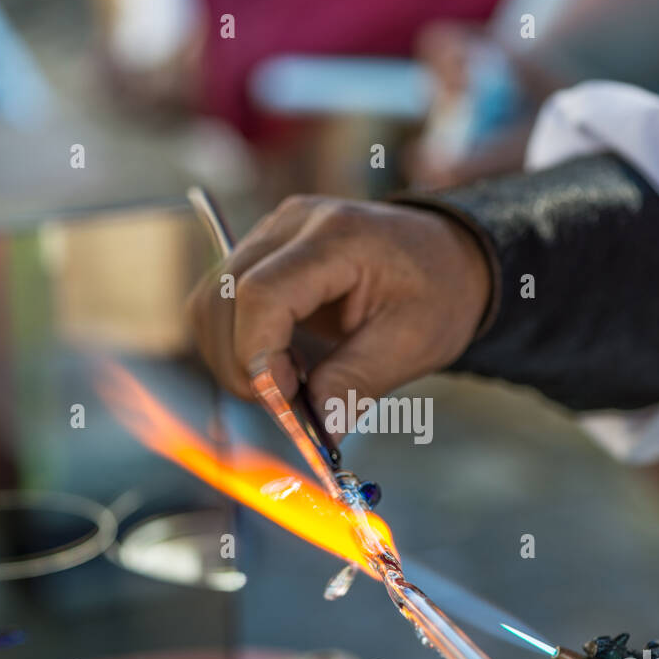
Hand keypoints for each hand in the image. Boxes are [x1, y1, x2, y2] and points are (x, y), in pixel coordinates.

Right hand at [186, 196, 489, 415]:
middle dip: (242, 366)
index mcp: (338, 237)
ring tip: (287, 385)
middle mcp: (293, 224)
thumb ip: (355, 386)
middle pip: (223, 297)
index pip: (261, 293)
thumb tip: (314, 433)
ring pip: (211, 302)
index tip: (283, 404)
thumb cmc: (438, 293)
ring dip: (233, 358)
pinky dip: (236, 344)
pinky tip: (279, 365)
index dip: (257, 356)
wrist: (448, 258)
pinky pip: (220, 302)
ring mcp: (271, 234)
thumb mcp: (411, 345)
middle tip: (286, 408)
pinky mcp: (261, 253)